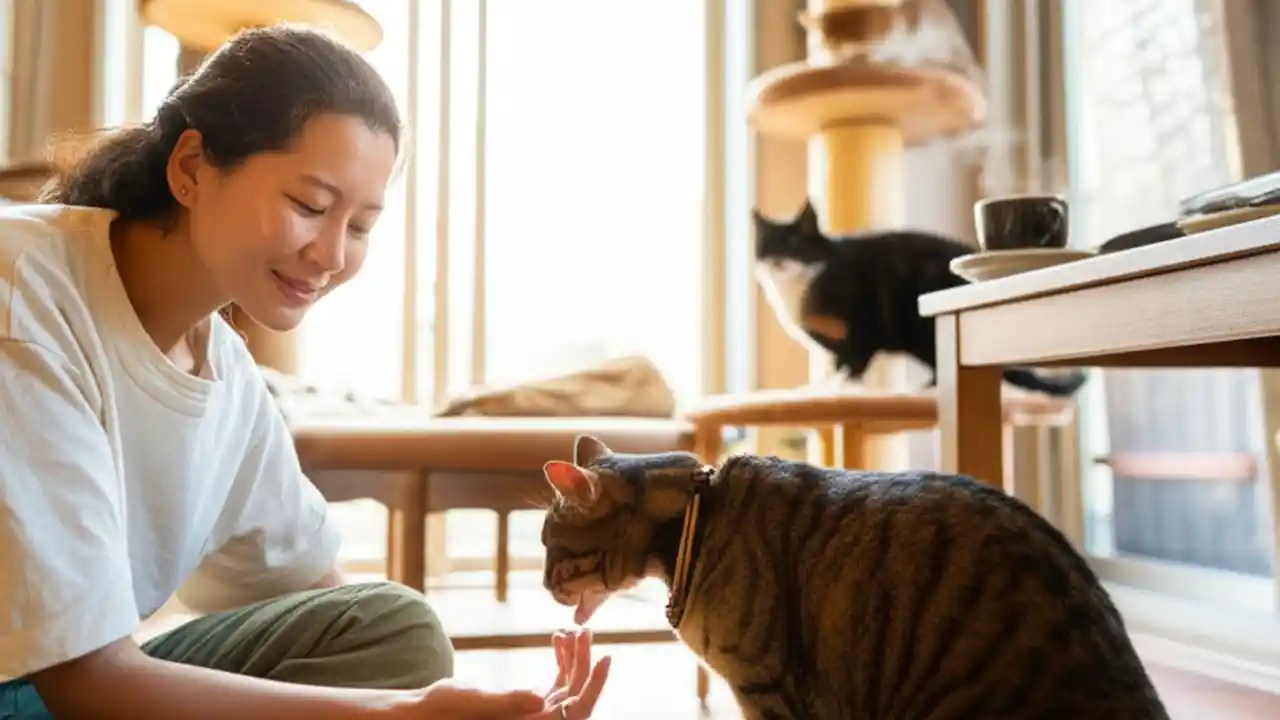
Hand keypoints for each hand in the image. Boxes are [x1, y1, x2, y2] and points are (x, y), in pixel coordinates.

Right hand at [398, 629, 608, 718]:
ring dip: (571, 658)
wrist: (422, 713)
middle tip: (582, 630)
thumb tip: (542, 701)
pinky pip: (553, 685)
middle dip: (582, 661)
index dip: (594, 686)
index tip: (606, 656)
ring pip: (565, 687)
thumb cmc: (441, 709)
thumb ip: (509, 702)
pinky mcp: (524, 706)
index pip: (575, 712)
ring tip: (568, 630)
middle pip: (574, 695)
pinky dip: (558, 661)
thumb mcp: (474, 700)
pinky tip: (556, 639)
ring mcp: (531, 716)